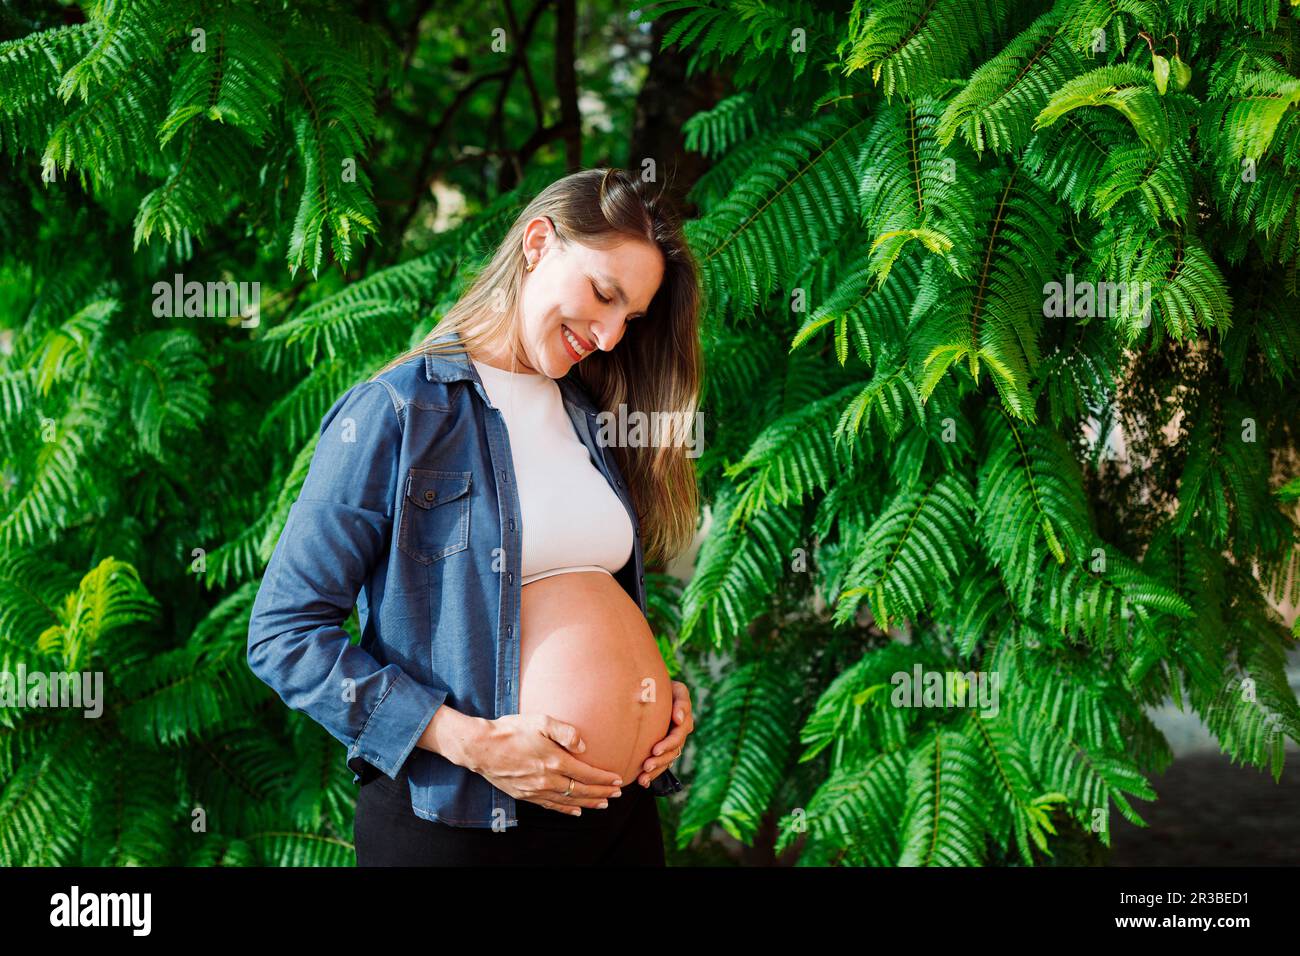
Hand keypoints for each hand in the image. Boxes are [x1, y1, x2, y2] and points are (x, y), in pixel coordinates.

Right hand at [468, 713, 623, 814]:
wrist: (482, 747)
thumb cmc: (511, 730)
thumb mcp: (540, 721)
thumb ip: (565, 731)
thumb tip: (584, 746)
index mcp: (554, 760)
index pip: (587, 774)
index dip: (604, 779)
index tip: (618, 780)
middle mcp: (548, 779)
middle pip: (581, 790)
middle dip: (602, 793)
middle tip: (617, 794)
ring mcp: (536, 790)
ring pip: (568, 801)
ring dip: (588, 803)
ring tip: (603, 804)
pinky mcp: (526, 795)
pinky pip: (551, 806)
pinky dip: (566, 809)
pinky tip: (576, 811)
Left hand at [639, 680, 693, 787]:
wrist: (652, 690)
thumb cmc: (662, 685)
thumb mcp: (676, 688)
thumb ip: (680, 701)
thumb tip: (678, 719)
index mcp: (683, 716)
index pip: (679, 732)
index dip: (668, 743)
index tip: (655, 750)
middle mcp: (680, 731)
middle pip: (673, 749)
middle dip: (660, 759)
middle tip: (646, 764)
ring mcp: (673, 741)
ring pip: (668, 759)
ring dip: (656, 769)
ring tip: (643, 776)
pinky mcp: (665, 749)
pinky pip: (661, 765)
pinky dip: (652, 775)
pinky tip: (642, 782)